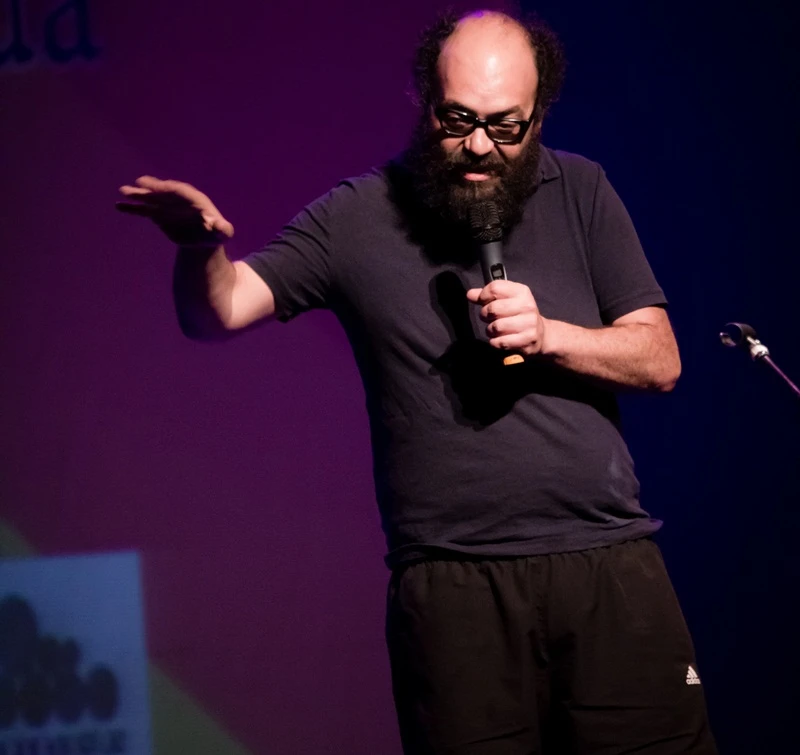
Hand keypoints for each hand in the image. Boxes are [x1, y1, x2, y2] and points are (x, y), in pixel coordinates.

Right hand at [116, 176, 233, 247]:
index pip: (181, 191)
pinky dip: (132, 208)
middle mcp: (179, 199)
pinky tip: (119, 206)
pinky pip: (144, 210)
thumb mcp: (224, 232)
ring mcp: (167, 205)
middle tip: (140, 183)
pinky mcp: (159, 214)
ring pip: (151, 198)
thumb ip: (223, 228)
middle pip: (164, 191)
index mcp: (195, 199)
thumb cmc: (216, 234)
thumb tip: (217, 225)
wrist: (204, 239)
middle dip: (153, 187)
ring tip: (124, 191)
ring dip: (138, 195)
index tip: (158, 187)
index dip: (170, 188)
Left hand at [466, 280, 546, 355]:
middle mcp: (527, 306)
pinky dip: (495, 342)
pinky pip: (500, 342)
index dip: (483, 296)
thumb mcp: (506, 300)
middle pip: (493, 309)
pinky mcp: (527, 340)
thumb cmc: (519, 315)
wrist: (541, 334)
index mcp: (522, 292)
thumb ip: (487, 296)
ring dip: (490, 330)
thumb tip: (470, 294)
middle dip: (485, 315)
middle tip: (489, 318)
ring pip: (496, 327)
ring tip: (495, 330)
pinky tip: (500, 339)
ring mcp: (529, 323)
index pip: (495, 288)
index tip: (483, 302)